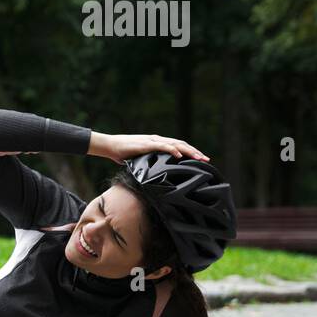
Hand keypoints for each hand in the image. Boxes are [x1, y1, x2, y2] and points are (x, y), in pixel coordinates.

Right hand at [89, 131, 208, 164]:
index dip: (191, 152)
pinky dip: (172, 150)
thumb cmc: (122, 153)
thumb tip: (155, 175)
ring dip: (188, 151)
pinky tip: (180, 155)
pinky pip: (162, 146)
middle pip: (181, 144)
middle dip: (195, 152)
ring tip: (199, 157)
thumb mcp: (140, 160)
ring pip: (176, 144)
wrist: (110, 146)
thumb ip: (149, 164)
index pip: (178, 146)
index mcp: (158, 143)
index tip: (201, 160)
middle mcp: (158, 140)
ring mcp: (153, 141)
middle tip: (206, 160)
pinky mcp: (146, 144)